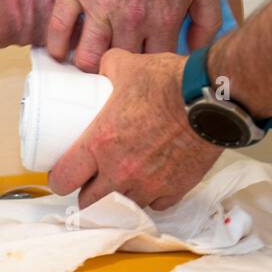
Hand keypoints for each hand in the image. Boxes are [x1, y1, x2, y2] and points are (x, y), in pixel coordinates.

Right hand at [45, 0, 251, 71]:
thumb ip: (206, 21)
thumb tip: (195, 52)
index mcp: (162, 19)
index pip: (153, 66)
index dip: (149, 72)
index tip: (145, 72)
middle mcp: (130, 18)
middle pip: (119, 65)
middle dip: (119, 72)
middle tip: (116, 71)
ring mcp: (100, 4)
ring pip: (87, 56)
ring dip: (88, 64)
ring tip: (89, 62)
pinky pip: (59, 27)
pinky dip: (57, 45)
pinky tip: (60, 51)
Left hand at [49, 48, 221, 209]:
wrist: (211, 98)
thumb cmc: (168, 83)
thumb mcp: (126, 65)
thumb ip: (107, 66)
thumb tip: (100, 68)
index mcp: (100, 144)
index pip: (64, 179)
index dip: (59, 178)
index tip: (64, 172)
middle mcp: (120, 171)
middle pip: (89, 203)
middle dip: (86, 192)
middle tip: (91, 178)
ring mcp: (148, 185)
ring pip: (122, 206)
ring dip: (117, 197)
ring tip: (120, 181)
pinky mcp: (175, 190)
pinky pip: (155, 205)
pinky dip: (150, 196)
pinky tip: (150, 183)